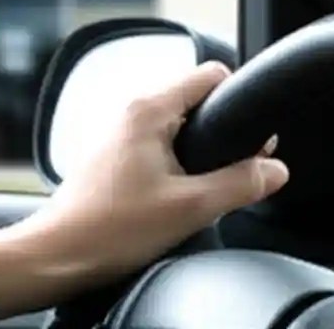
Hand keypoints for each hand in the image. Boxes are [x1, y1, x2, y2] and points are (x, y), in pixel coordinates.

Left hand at [27, 61, 289, 277]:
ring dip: (199, 155)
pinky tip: (177, 199)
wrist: (58, 256)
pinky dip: (178, 166)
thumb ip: (241, 183)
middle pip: (198, 102)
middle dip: (222, 134)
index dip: (240, 102)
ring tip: (202, 190)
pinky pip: (160, 148)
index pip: (211, 76)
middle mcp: (132, 113)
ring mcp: (120, 135)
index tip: (253, 140)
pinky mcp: (114, 159)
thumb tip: (275, 169)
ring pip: (179, 128)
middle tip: (233, 173)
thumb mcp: (192, 207)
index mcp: (149, 110)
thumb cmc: (111, 229)